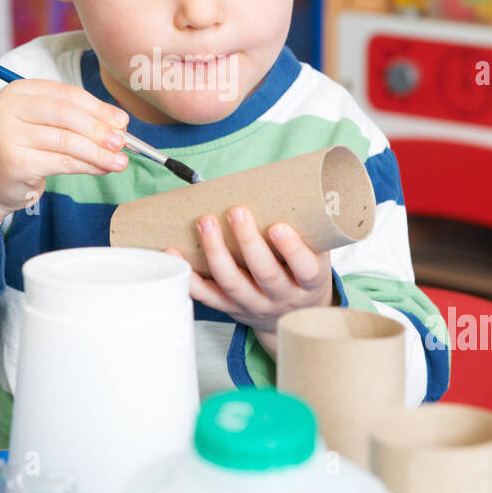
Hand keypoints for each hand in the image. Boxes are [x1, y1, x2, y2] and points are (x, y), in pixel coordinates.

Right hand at [0, 79, 130, 215]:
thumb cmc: (22, 147)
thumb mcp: (43, 124)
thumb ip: (74, 119)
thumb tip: (118, 124)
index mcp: (18, 91)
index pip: (66, 94)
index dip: (98, 107)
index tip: (122, 121)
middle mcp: (8, 108)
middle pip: (66, 115)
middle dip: (100, 129)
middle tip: (123, 142)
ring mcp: (8, 135)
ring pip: (66, 141)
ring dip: (99, 152)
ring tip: (120, 161)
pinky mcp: (15, 162)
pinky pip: (61, 162)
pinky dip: (87, 166)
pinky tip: (102, 169)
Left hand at [164, 205, 335, 354]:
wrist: (293, 312)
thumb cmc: (302, 272)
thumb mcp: (317, 253)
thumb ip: (307, 228)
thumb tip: (293, 180)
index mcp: (309, 283)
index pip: (305, 270)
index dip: (292, 250)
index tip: (278, 227)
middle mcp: (282, 297)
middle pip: (265, 274)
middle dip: (248, 242)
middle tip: (236, 211)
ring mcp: (254, 304)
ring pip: (232, 283)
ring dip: (216, 252)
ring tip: (206, 222)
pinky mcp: (230, 307)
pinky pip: (206, 295)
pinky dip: (188, 276)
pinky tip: (174, 254)